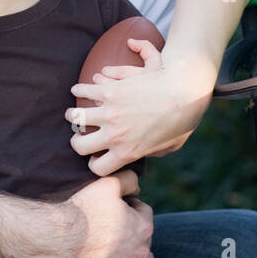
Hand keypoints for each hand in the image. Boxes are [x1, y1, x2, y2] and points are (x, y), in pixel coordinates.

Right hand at [56, 169, 158, 257]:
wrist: (57, 238)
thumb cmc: (81, 211)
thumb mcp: (107, 184)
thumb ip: (129, 180)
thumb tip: (138, 187)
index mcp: (142, 226)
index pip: (145, 214)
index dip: (132, 209)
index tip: (117, 210)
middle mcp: (140, 251)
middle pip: (144, 241)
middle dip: (133, 235)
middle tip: (113, 233)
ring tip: (124, 257)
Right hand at [68, 53, 213, 176]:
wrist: (183, 91)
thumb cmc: (183, 118)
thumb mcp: (173, 145)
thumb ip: (157, 153)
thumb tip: (149, 154)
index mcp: (127, 152)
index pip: (98, 168)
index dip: (94, 163)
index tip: (96, 156)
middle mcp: (114, 135)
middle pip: (80, 146)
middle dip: (77, 142)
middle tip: (79, 136)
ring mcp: (109, 113)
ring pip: (76, 118)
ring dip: (73, 116)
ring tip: (73, 113)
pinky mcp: (109, 91)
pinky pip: (85, 92)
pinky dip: (79, 91)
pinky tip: (78, 89)